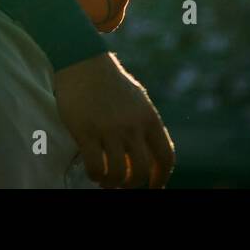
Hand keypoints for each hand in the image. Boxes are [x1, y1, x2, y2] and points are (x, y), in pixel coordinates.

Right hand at [53, 52, 174, 187]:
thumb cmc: (110, 83)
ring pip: (118, 174)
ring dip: (112, 183)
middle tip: (123, 185)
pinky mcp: (86, 131)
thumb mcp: (137, 101)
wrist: (83, 62)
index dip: (161, 178)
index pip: (165, 157)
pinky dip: (95, 176)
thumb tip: (151, 155)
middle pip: (142, 171)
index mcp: (149, 118)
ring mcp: (109, 129)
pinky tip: (94, 171)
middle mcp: (132, 125)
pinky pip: (95, 167)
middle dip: (132, 185)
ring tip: (105, 180)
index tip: (154, 187)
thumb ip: (145, 126)